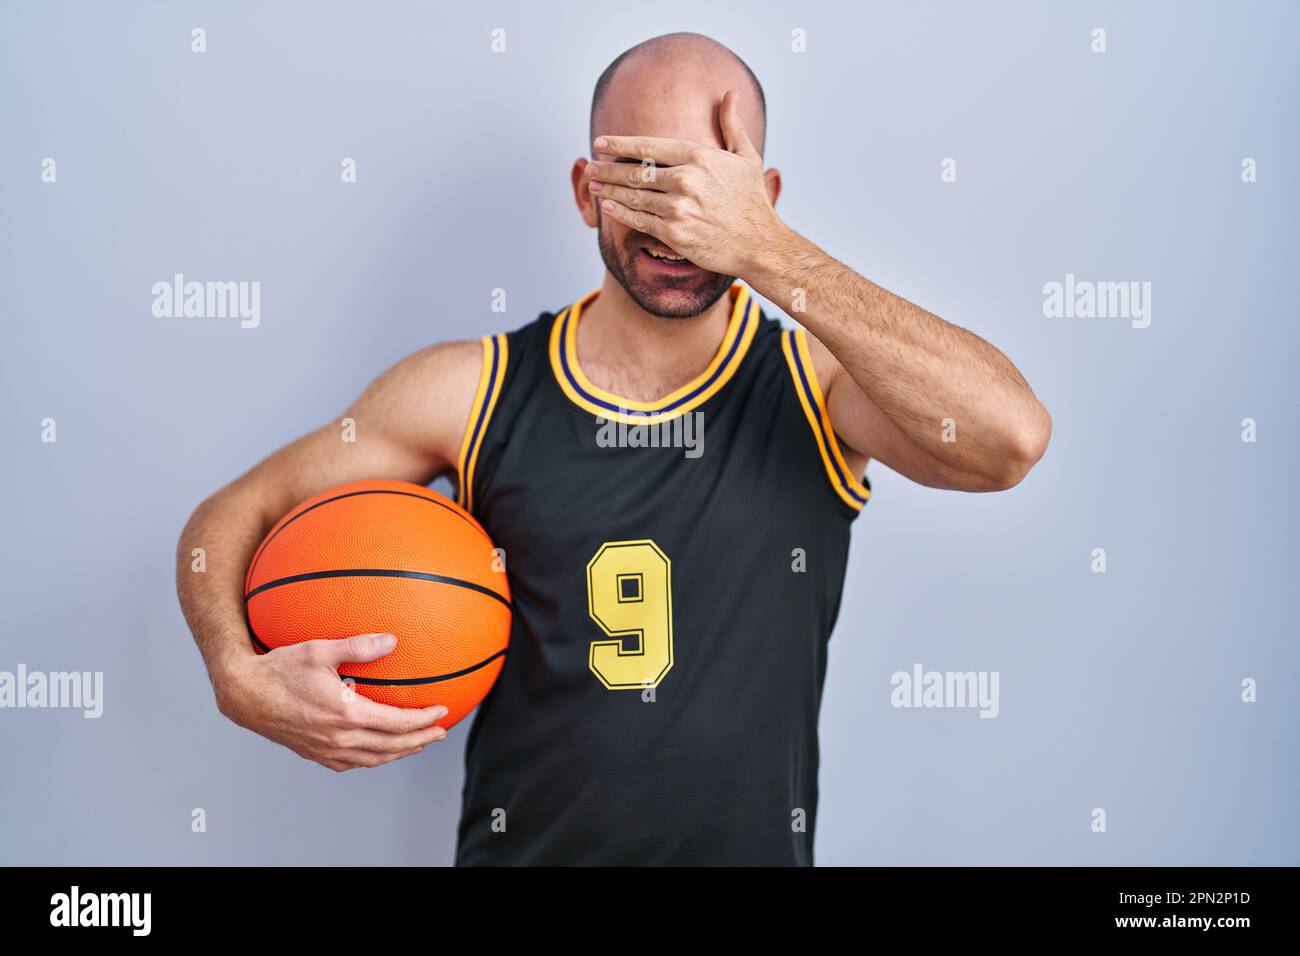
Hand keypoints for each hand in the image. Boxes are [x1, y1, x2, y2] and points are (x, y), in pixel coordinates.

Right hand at [213, 632, 448, 771]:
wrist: (243, 694)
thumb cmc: (280, 668)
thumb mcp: (320, 650)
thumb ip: (358, 646)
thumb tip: (393, 640)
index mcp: (344, 714)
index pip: (397, 723)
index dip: (424, 720)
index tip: (443, 712)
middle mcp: (338, 738)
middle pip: (391, 746)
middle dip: (420, 740)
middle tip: (441, 732)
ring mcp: (325, 750)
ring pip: (374, 759)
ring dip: (400, 752)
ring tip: (418, 743)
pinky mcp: (314, 754)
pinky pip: (352, 763)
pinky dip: (374, 758)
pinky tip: (381, 750)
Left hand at [586, 89, 786, 276]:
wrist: (759, 244)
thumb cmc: (752, 201)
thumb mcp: (746, 157)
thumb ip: (732, 125)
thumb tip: (729, 94)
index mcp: (699, 157)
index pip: (648, 147)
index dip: (620, 144)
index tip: (601, 143)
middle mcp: (686, 180)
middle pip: (635, 172)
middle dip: (608, 169)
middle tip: (590, 166)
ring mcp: (678, 208)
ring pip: (633, 196)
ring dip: (609, 190)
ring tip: (593, 184)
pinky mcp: (674, 233)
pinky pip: (639, 220)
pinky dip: (620, 213)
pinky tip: (607, 206)